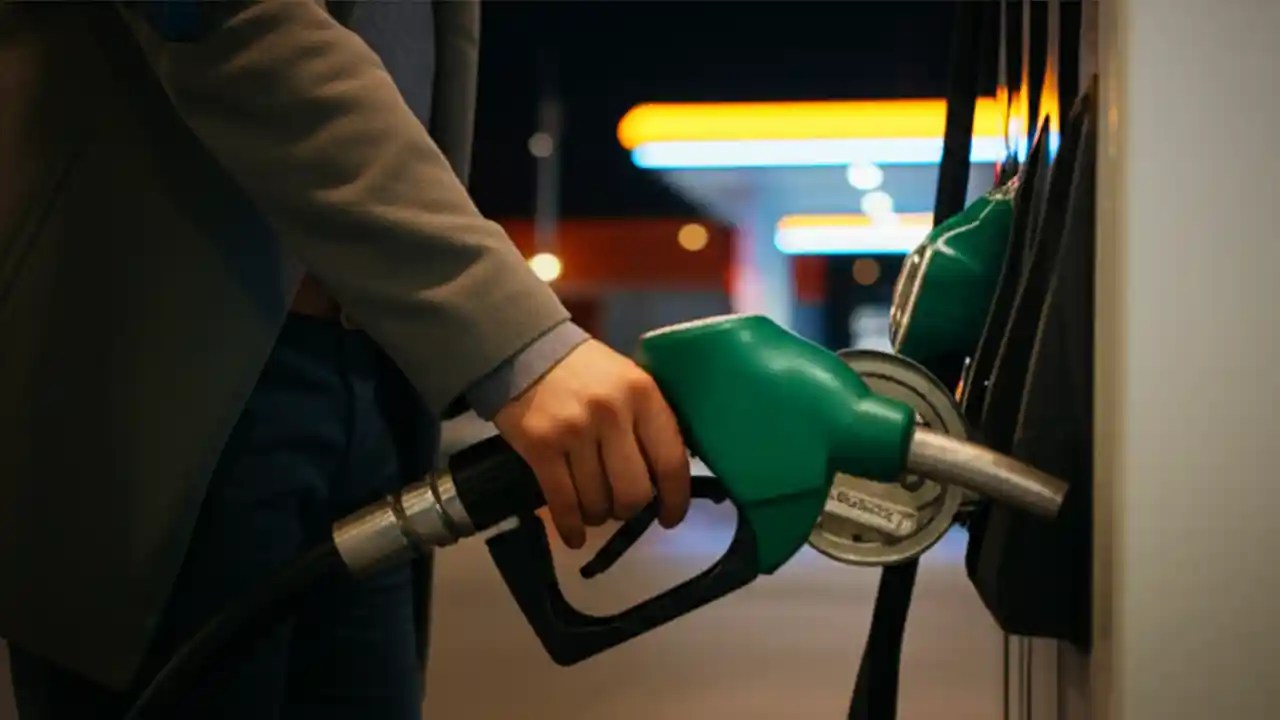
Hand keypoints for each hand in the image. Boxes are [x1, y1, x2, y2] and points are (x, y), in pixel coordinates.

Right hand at [492, 339, 690, 548]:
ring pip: (598, 502)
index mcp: (644, 396)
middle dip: (629, 510)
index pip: (671, 461)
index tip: (670, 518)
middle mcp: (613, 414)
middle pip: (634, 492)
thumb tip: (666, 478)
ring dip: (597, 515)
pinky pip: (563, 503)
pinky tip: (574, 536)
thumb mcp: (628, 381)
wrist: (524, 348)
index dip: (675, 500)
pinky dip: (570, 527)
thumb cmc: (584, 371)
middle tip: (621, 507)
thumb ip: (648, 421)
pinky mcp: (541, 447)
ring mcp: (575, 432)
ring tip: (592, 509)